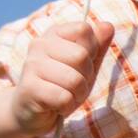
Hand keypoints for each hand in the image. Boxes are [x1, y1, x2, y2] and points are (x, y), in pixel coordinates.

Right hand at [11, 18, 114, 135]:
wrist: (32, 112)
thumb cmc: (62, 86)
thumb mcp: (85, 66)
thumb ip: (97, 47)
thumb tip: (108, 26)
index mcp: (54, 34)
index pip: (84, 29)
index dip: (92, 51)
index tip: (81, 64)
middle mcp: (40, 44)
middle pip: (81, 56)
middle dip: (86, 77)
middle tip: (73, 86)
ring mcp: (32, 65)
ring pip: (74, 80)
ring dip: (77, 95)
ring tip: (65, 96)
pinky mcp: (29, 87)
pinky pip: (63, 98)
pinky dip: (66, 106)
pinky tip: (55, 106)